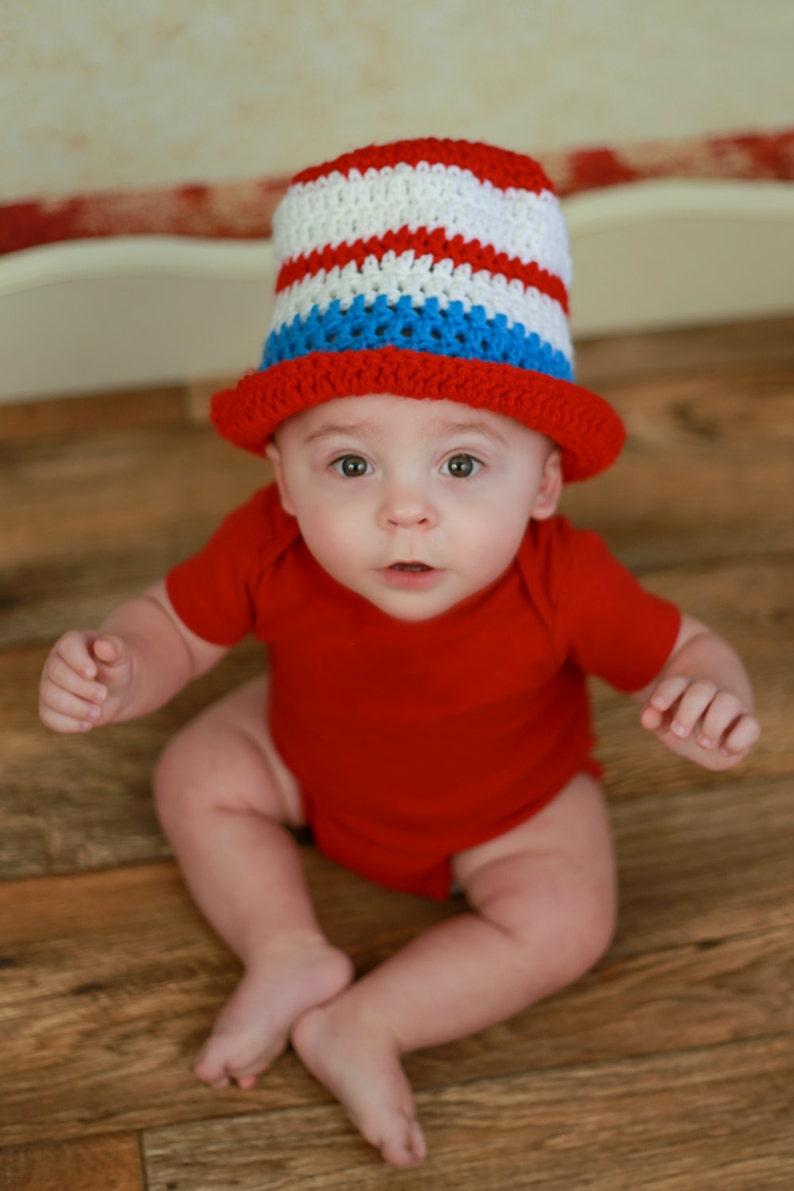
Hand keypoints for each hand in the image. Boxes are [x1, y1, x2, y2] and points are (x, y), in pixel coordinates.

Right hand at [39, 631, 132, 732]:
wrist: (116, 690)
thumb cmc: (116, 668)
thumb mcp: (120, 656)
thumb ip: (114, 648)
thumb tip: (104, 645)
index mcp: (71, 644)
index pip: (67, 648)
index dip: (78, 661)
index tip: (93, 673)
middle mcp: (55, 663)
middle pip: (57, 675)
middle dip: (81, 688)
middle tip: (103, 695)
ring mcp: (49, 686)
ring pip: (51, 698)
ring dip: (75, 708)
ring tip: (98, 713)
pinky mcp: (49, 708)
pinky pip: (49, 718)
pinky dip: (68, 724)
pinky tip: (87, 725)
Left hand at [640, 675, 759, 769]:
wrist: (717, 727)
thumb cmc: (687, 724)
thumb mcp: (666, 724)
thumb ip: (656, 721)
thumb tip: (647, 717)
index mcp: (686, 688)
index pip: (676, 683)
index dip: (666, 692)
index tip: (657, 705)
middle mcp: (711, 693)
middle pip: (702, 689)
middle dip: (689, 710)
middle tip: (679, 732)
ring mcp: (731, 707)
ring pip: (727, 702)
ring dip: (714, 722)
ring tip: (703, 743)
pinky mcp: (747, 725)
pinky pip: (752, 726)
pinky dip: (740, 738)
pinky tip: (724, 750)